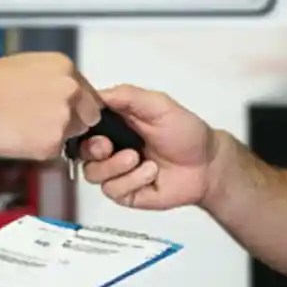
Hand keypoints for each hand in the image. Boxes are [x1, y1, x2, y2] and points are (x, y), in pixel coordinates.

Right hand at [0, 52, 102, 159]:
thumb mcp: (25, 65)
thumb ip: (51, 77)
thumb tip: (59, 90)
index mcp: (64, 67)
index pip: (88, 91)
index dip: (76, 104)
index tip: (65, 109)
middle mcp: (71, 91)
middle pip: (89, 115)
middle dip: (74, 121)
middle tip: (44, 121)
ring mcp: (64, 118)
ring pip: (72, 134)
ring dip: (57, 135)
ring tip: (25, 126)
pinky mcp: (53, 143)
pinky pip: (55, 150)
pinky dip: (40, 148)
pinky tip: (20, 136)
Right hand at [80, 85, 219, 209]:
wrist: (206, 165)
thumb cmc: (185, 132)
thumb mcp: (158, 105)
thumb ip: (127, 96)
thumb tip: (96, 94)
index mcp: (115, 123)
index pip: (84, 124)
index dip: (81, 126)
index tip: (89, 125)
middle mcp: (112, 148)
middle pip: (81, 152)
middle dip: (91, 150)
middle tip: (108, 147)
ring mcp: (117, 172)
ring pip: (93, 174)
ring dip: (114, 166)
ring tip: (138, 158)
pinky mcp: (125, 193)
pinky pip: (113, 190)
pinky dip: (132, 180)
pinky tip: (150, 173)